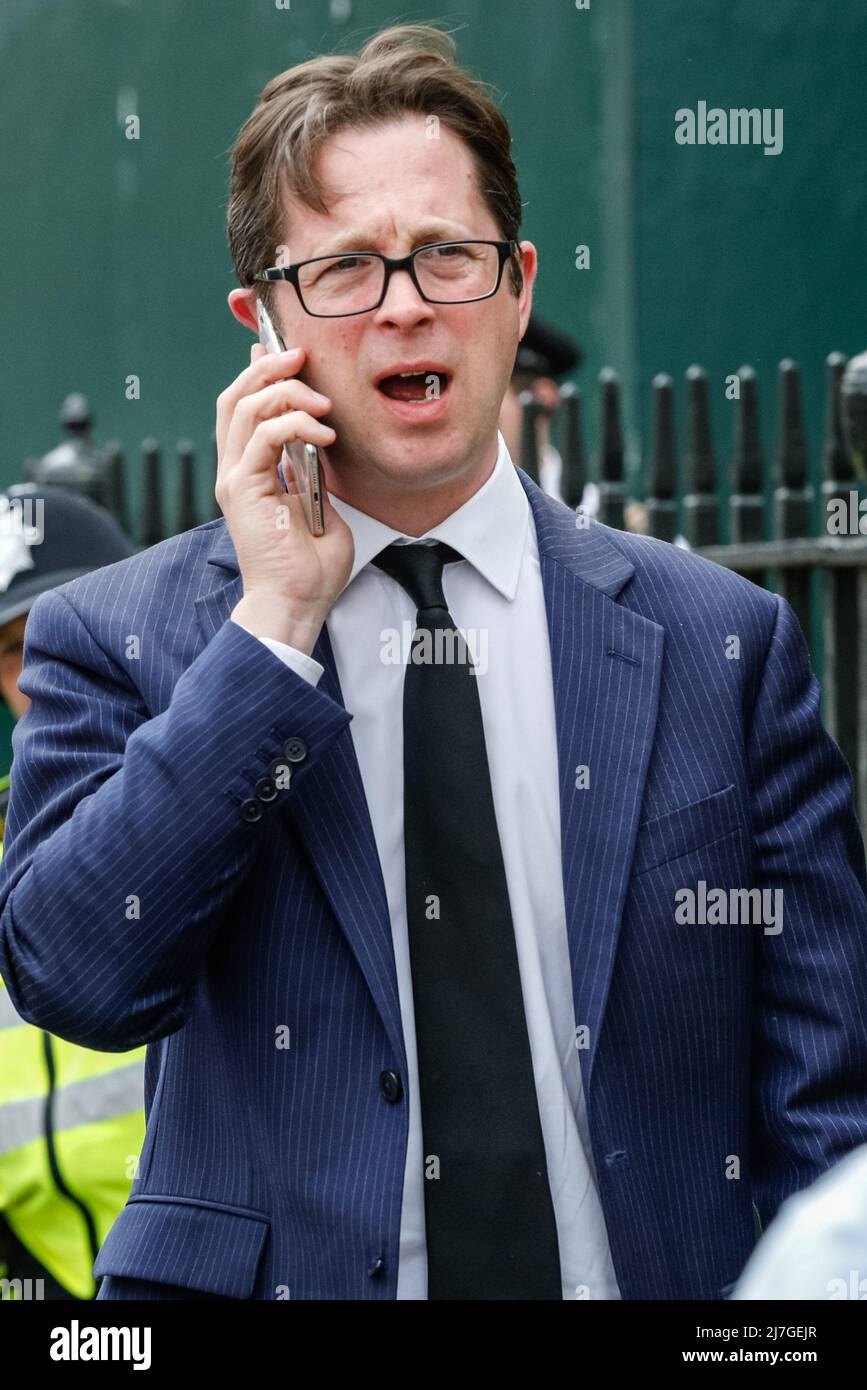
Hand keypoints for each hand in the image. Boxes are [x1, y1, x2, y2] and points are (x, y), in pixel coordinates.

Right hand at [215, 342, 353, 652]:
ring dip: (287, 394)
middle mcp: (235, 470)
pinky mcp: (243, 489)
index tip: (291, 354)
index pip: (243, 407)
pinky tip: (324, 436)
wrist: (297, 602)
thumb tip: (317, 440)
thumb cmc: (311, 565)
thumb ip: (312, 469)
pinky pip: (264, 436)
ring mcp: (235, 479)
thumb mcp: (318, 503)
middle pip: (235, 397)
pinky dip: (295, 425)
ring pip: (245, 407)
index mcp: (249, 471)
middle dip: (268, 368)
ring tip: (322, 404)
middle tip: (302, 356)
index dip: (260, 373)